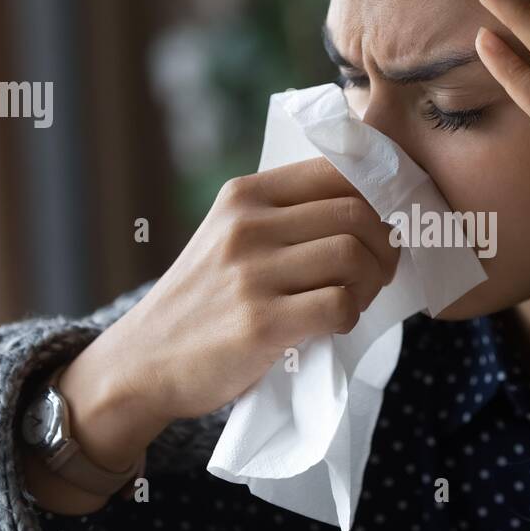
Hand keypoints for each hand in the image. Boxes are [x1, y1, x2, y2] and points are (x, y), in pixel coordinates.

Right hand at [60, 157, 398, 458]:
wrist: (143, 361)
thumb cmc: (204, 300)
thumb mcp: (231, 236)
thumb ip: (287, 215)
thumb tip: (375, 204)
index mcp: (245, 195)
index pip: (339, 170)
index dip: (379, 196)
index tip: (386, 224)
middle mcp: (247, 226)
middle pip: (357, 213)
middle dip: (384, 244)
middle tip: (378, 271)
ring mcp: (252, 275)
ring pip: (354, 255)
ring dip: (372, 282)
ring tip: (356, 298)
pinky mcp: (261, 324)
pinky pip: (340, 306)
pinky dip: (351, 316)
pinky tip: (334, 323)